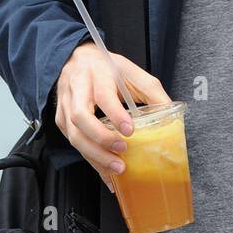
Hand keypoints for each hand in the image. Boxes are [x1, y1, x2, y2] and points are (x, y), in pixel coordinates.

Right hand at [54, 43, 171, 191]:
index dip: (115, 114)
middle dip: (101, 138)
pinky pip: (73, 143)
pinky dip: (91, 160)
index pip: (103, 95)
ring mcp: (65, 106)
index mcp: (98, 74)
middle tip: (122, 150)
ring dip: (95, 154)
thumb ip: (152, 91)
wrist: (77, 59)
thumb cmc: (107, 67)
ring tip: (117, 167)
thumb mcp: (132, 72)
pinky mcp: (61, 120)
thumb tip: (170, 115)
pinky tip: (106, 172)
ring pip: (73, 134)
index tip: (130, 130)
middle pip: (80, 117)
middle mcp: (77, 89)